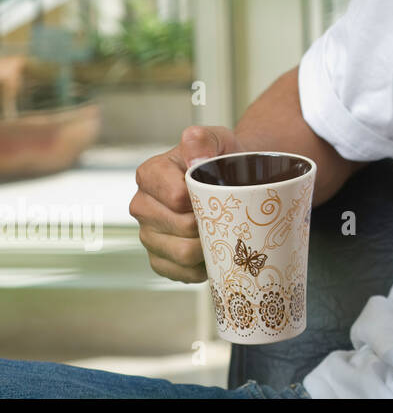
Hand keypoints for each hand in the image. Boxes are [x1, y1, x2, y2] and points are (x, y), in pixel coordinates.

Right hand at [129, 125, 244, 282]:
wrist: (231, 181)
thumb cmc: (223, 160)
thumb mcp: (218, 140)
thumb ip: (204, 139)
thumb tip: (194, 150)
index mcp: (150, 174)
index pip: (176, 196)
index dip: (203, 199)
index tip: (220, 192)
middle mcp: (141, 205)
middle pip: (180, 227)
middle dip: (209, 224)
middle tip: (227, 215)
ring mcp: (147, 234)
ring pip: (181, 253)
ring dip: (208, 247)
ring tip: (222, 232)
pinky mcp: (158, 259)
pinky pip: (180, 273)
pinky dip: (202, 267)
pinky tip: (213, 251)